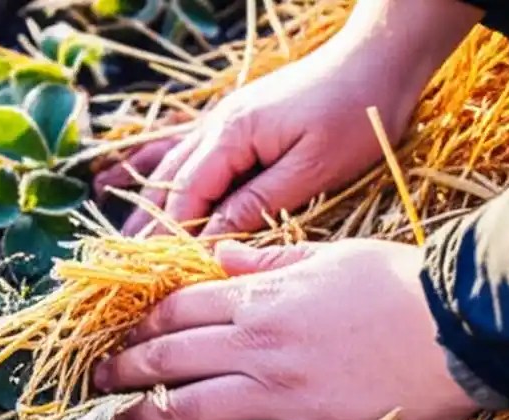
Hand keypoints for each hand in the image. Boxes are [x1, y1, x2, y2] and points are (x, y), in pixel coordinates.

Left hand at [92, 240, 480, 419]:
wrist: (463, 326)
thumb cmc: (400, 282)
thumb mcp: (328, 255)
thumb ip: (265, 259)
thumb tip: (215, 253)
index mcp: (262, 301)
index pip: (179, 310)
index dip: (142, 323)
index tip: (120, 334)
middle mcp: (259, 348)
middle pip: (171, 358)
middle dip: (125, 368)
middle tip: (96, 379)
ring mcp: (282, 396)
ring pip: (193, 408)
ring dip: (145, 415)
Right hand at [95, 0, 482, 236]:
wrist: (378, 58)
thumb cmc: (355, 112)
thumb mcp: (312, 168)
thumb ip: (259, 202)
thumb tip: (213, 236)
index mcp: (232, 134)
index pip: (188, 194)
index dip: (171, 235)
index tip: (160, 272)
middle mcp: (218, 124)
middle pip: (170, 182)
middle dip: (149, 225)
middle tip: (131, 268)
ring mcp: (225, 119)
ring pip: (173, 166)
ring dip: (152, 204)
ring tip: (130, 240)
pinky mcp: (239, 120)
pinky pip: (188, 150)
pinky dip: (165, 173)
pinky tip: (146, 188)